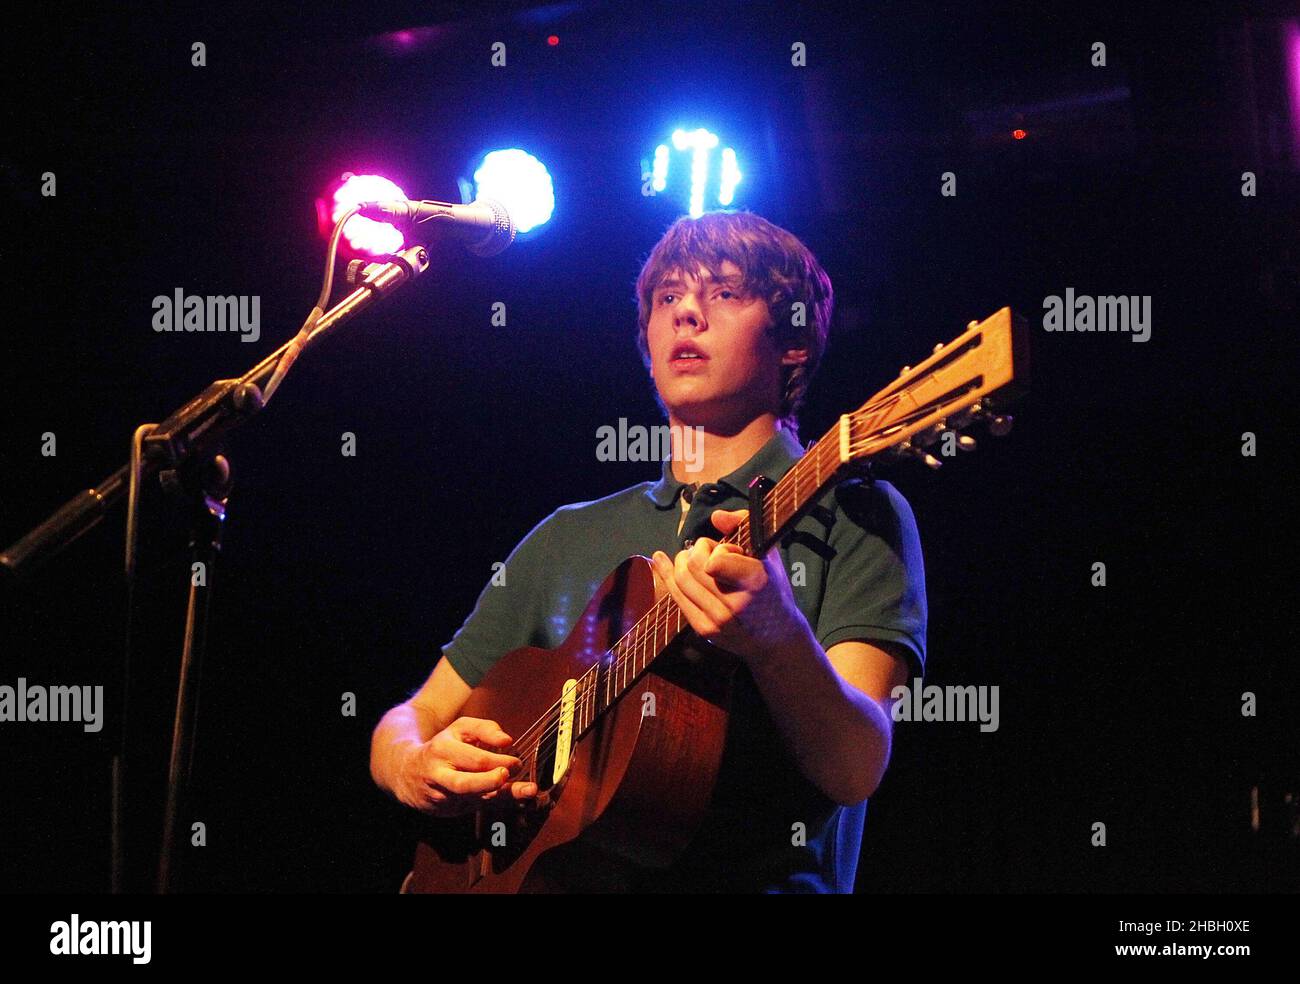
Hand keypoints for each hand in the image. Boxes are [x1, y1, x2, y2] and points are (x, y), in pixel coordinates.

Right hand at [395, 716, 538, 815]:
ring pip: (471, 800)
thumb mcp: (458, 729)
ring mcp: (441, 796)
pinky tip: (516, 799)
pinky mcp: (445, 811)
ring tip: (525, 792)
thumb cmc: (441, 747)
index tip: (516, 761)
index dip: (498, 761)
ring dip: (501, 797)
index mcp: (442, 750)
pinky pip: (474, 808)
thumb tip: (506, 740)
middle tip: (513, 775)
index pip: (473, 758)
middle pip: (466, 783)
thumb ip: (484, 729)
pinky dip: (496, 803)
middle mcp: (439, 776)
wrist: (404, 772)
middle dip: (493, 781)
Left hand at [650, 507, 808, 664]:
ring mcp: (717, 620)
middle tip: (709, 551)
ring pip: (681, 579)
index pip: (715, 560)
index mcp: (754, 582)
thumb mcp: (768, 555)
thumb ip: (744, 526)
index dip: (718, 549)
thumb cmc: (772, 590)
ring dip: (683, 561)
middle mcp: (734, 605)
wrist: (776, 638)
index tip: (731, 551)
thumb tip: (716, 516)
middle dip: (697, 550)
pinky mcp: (704, 629)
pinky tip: (661, 559)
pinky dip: (667, 574)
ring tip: (694, 558)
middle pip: (694, 565)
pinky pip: (677, 596)